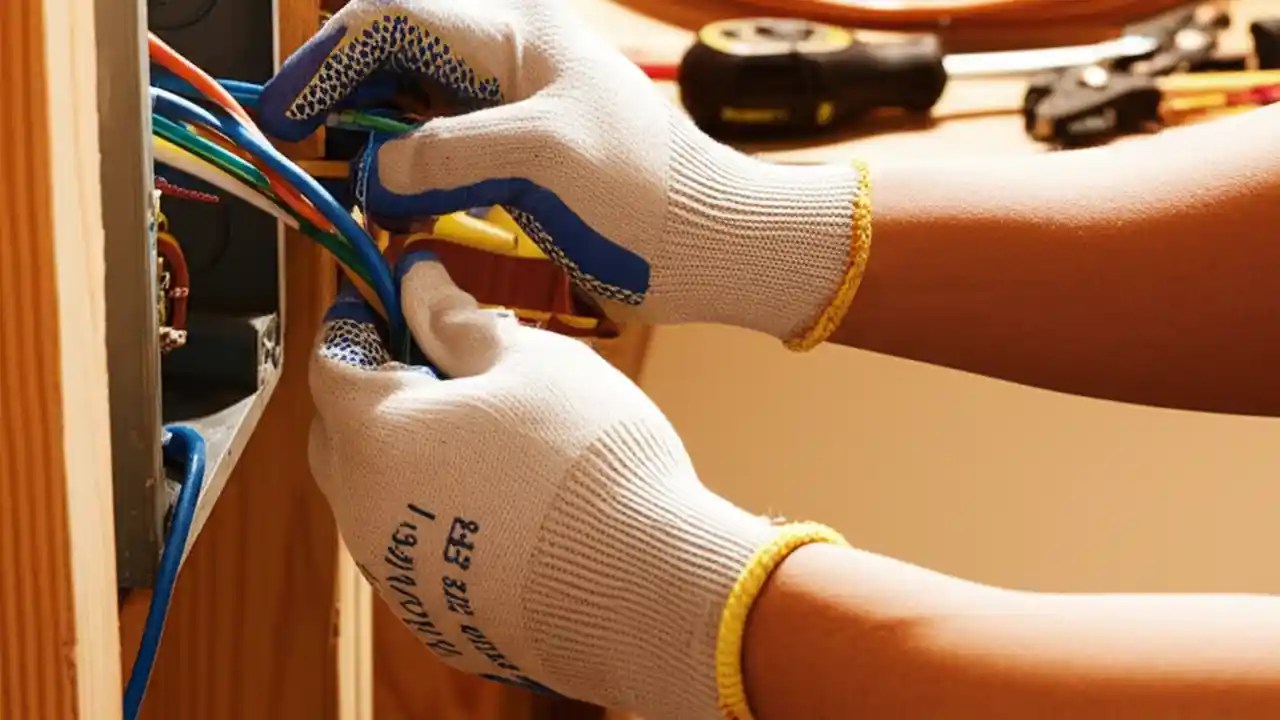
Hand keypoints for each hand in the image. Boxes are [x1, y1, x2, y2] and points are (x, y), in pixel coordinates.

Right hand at [262, 0, 865, 344]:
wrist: (712, 245)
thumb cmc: (652, 194)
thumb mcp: (542, 159)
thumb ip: (447, 154)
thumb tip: (376, 172)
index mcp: (517, 37)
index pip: (394, 21)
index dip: (329, 61)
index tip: (287, 112)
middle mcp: (509, 64)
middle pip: (393, 58)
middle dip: (340, 95)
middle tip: (300, 144)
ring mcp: (512, 112)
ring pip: (411, 108)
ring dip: (369, 140)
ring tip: (341, 180)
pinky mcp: (517, 162)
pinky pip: (439, 154)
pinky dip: (406, 176)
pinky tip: (393, 205)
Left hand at [308, 252, 843, 717]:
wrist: (640, 588)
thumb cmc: (585, 460)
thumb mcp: (529, 362)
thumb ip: (459, 321)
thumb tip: (421, 286)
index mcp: (375, 435)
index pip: (331, 362)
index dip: (356, 324)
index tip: (393, 304)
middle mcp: (364, 511)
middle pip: (341, 434)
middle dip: (376, 393)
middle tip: (439, 365)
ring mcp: (397, 573)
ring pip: (376, 496)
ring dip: (408, 459)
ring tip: (483, 438)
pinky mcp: (436, 619)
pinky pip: (417, 549)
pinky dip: (439, 516)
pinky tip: (502, 505)